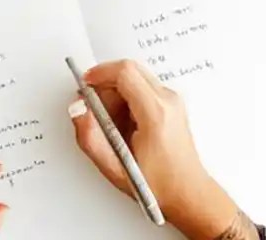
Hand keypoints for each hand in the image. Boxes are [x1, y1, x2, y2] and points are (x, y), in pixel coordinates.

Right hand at [69, 60, 251, 239]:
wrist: (187, 193)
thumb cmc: (157, 184)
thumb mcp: (114, 167)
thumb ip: (90, 137)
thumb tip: (78, 109)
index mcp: (155, 113)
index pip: (125, 72)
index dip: (100, 73)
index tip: (86, 84)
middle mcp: (168, 101)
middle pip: (129, 70)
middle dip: (106, 84)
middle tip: (97, 110)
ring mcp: (172, 101)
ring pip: (135, 78)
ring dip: (117, 94)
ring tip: (114, 125)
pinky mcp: (171, 104)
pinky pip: (143, 87)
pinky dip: (127, 99)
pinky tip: (126, 125)